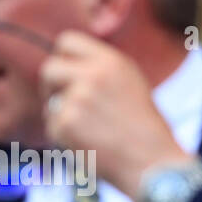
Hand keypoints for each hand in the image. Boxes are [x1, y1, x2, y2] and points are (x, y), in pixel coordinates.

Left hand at [39, 31, 190, 198]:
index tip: (68, 73)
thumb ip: (102, 69)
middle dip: (52, 86)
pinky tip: (89, 142)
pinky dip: (64, 136)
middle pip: (49, 68)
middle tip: (67, 102)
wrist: (152, 160)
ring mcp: (77, 99)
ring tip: (89, 128)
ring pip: (50, 101)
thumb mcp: (132, 83)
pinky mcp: (65, 123)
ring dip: (61, 114)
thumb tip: (69, 64)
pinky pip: (52, 126)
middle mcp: (93, 75)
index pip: (67, 41)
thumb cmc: (145, 126)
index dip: (63, 57)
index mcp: (112, 61)